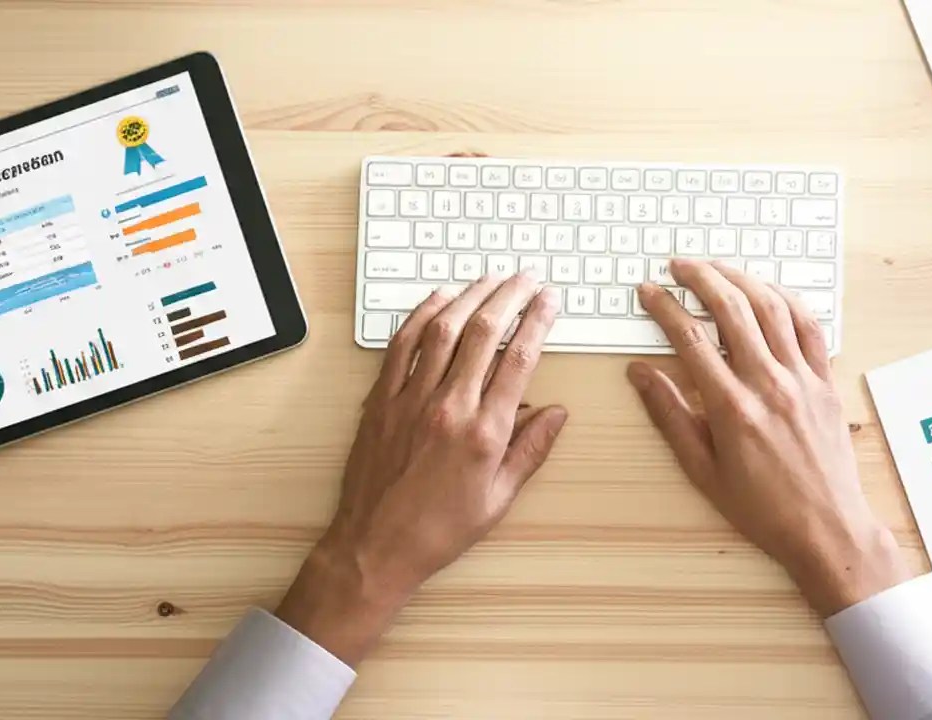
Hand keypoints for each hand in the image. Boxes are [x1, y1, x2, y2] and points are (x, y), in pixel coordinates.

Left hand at [278, 273, 567, 664]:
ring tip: (491, 278)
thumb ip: (530, 451)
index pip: (520, 359)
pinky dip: (422, 316)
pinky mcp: (381, 400)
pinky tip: (439, 300)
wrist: (375, 547)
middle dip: (511, 295)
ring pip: (444, 328)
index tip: (550, 301)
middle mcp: (449, 407)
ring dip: (471, 295)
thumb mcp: (499, 499)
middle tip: (527, 278)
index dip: (539, 321)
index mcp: (485, 433)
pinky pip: (402, 345)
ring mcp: (411, 400)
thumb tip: (556, 414)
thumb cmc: (437, 530)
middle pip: (485, 331)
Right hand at [627, 260, 909, 615]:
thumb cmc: (762, 508)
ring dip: (741, 279)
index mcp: (731, 408)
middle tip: (678, 266)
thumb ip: (670, 416)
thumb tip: (640, 374)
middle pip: (731, 310)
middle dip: (700, 278)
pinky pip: (809, 327)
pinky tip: (769, 291)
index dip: (664, 309)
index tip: (648, 293)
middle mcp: (768, 384)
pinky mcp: (825, 382)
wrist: (827, 529)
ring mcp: (802, 379)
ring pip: (772, 308)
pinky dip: (788, 300)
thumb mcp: (702, 470)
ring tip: (717, 268)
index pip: (690, 339)